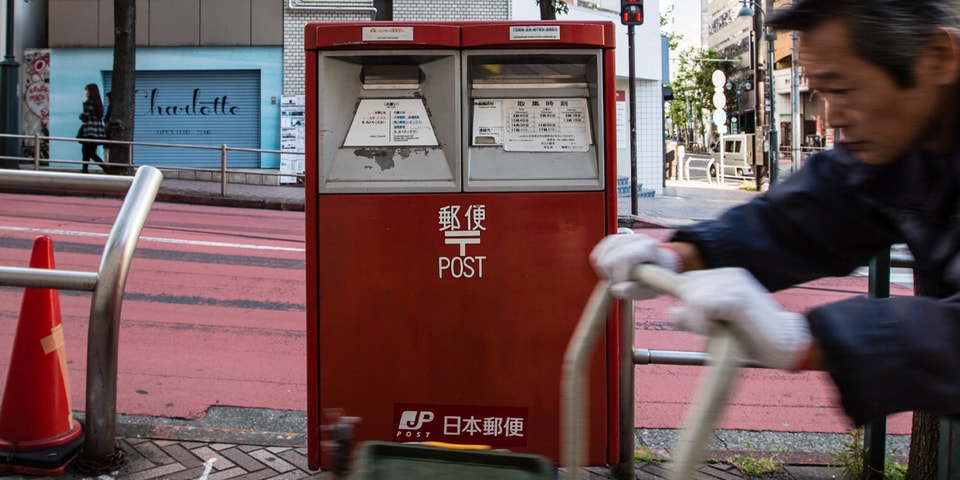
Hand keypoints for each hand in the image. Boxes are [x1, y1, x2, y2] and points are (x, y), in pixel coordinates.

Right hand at [590, 233, 679, 299]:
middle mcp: (636, 239)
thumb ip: (636, 291)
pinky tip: (608, 270)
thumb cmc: (656, 277)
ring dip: (604, 269)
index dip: (619, 275)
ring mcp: (624, 236)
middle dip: (611, 274)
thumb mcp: (651, 289)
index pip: (626, 257)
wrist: (658, 266)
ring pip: (602, 253)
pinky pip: (598, 250)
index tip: (621, 285)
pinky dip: (600, 263)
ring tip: (615, 276)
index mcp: (649, 248)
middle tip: (618, 283)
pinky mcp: (613, 239)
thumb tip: (617, 288)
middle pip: (612, 257)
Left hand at [670, 268, 811, 369]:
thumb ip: (693, 317)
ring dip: (696, 320)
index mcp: (724, 277)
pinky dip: (703, 322)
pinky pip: (703, 305)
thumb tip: (671, 312)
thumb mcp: (715, 326)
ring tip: (714, 332)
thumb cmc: (750, 337)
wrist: (784, 345)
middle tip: (707, 330)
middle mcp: (729, 274)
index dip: (685, 302)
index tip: (693, 321)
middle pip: (685, 287)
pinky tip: (716, 331)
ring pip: (692, 296)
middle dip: (688, 312)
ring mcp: (735, 283)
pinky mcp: (738, 297)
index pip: (687, 281)